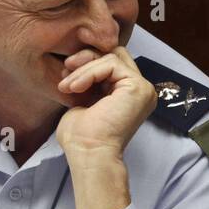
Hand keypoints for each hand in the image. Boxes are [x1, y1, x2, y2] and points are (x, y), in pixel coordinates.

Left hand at [55, 46, 156, 160]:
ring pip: (111, 56)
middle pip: (115, 54)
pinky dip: (89, 72)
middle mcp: (139, 91)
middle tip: (66, 70)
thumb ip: (86, 83)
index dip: (87, 64)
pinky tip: (76, 88)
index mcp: (127, 95)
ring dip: (83, 68)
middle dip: (88, 58)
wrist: (89, 154)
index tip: (66, 76)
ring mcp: (142, 88)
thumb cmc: (82, 138)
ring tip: (67, 86)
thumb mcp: (82, 101)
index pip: (111, 64)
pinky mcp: (138, 87)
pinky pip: (111, 63)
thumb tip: (74, 66)